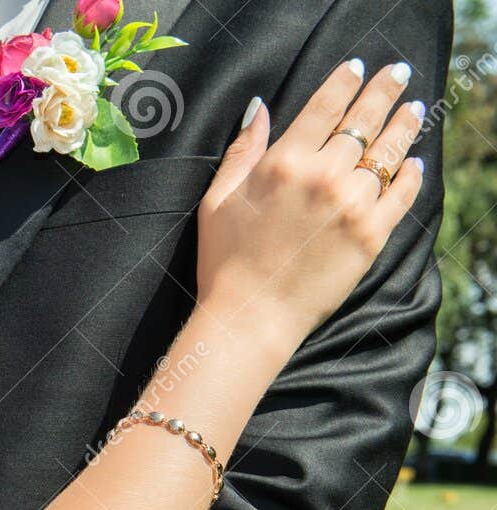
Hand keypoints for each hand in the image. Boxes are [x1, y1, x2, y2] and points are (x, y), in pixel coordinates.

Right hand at [197, 60, 424, 342]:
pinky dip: (411, 174)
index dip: (344, 82)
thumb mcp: (218, 200)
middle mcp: (322, 177)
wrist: (251, 317)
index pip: (325, 106)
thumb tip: (259, 108)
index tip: (356, 69)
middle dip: (384, 91)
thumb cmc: (225, 261)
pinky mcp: (371, 235)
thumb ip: (242, 150)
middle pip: (364, 121)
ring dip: (404, 126)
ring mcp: (351, 205)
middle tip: (398, 75)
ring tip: (414, 110)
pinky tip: (413, 163)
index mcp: (283, 163)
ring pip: (388, 154)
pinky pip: (401, 194)